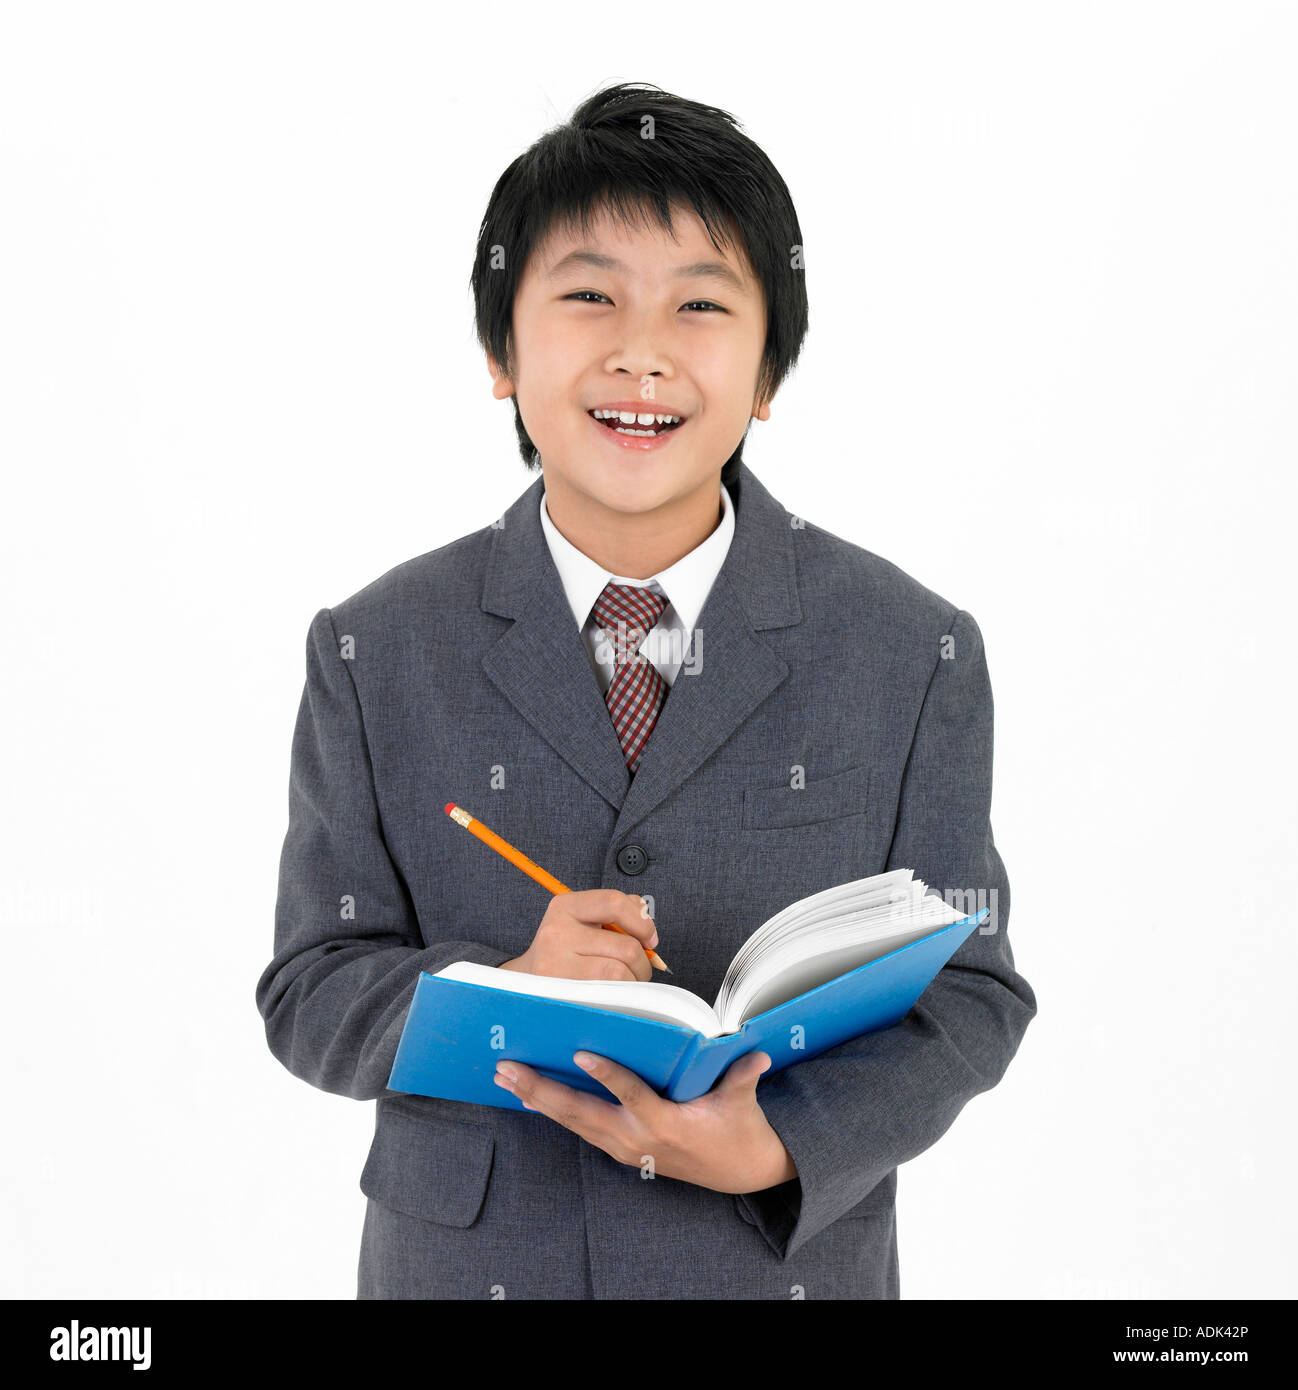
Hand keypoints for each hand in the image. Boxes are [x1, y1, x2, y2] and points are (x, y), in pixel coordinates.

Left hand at [493, 1049, 797, 1194]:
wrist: (738, 1171)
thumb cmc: (737, 1130)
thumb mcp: (742, 1103)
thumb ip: (742, 1076)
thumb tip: (756, 1051)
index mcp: (665, 1123)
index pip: (632, 1095)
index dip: (608, 1076)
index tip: (582, 1054)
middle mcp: (636, 1138)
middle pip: (582, 1113)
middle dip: (542, 1090)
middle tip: (509, 1067)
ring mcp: (623, 1146)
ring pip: (572, 1121)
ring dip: (536, 1099)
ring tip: (505, 1076)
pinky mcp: (618, 1148)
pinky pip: (578, 1127)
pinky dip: (550, 1111)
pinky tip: (527, 1096)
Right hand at [500, 889, 657, 981]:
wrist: (529, 983)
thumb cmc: (568, 952)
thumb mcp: (584, 923)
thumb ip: (619, 915)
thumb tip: (649, 934)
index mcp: (566, 906)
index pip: (615, 902)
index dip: (642, 922)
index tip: (650, 940)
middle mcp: (557, 931)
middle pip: (626, 946)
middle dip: (643, 963)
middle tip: (639, 970)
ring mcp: (555, 962)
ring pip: (620, 972)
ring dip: (633, 981)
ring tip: (625, 983)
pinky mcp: (560, 990)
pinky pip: (607, 993)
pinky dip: (620, 996)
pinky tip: (613, 994)